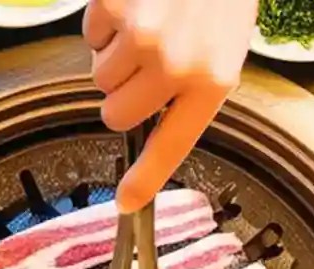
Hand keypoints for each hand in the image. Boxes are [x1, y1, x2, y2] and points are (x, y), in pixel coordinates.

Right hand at [83, 0, 257, 212]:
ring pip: (99, 75)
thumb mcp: (224, 46)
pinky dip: (105, 21)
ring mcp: (142, 36)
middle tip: (144, 62)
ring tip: (147, 21)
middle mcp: (176, 65)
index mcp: (212, 81)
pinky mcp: (114, 8)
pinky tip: (134, 1)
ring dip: (114, 53)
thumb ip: (190, 88)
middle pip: (116, 114)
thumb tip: (147, 124)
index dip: (144, 178)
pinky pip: (90, 35)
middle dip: (122, 93)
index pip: (171, 145)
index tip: (125, 202)